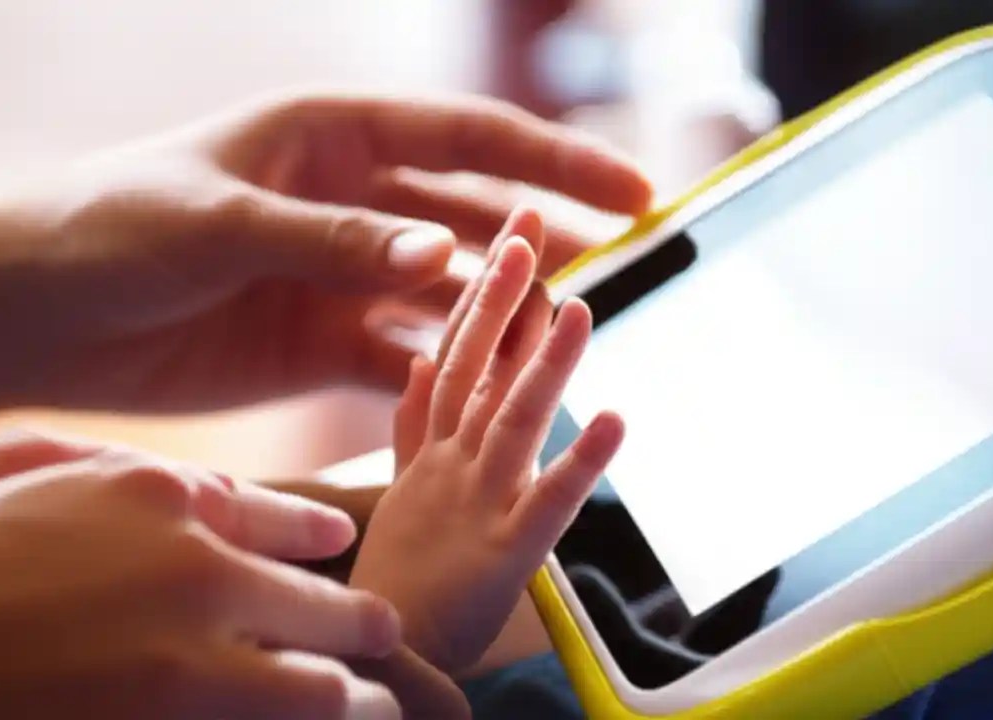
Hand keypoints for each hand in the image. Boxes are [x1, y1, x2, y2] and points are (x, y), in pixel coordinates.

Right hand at [0, 446, 403, 718]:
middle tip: (386, 646)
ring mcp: (185, 665)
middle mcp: (191, 569)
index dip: (325, 551)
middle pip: (332, 610)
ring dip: (353, 704)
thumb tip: (228, 503)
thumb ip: (139, 484)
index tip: (342, 562)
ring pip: (326, 693)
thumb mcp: (31, 480)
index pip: (290, 525)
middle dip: (363, 633)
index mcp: (160, 495)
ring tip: (371, 714)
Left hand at [20, 92, 649, 411]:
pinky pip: (403, 357)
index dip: (557, 164)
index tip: (636, 193)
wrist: (35, 313)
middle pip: (476, 219)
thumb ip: (333, 238)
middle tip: (624, 273)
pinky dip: (447, 373)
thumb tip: (448, 252)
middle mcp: (350, 202)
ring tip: (566, 343)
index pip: (469, 140)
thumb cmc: (108, 232)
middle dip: (549, 243)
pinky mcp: (317, 345)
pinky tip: (491, 393)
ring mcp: (339, 276)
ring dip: (504, 317)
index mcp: (332, 137)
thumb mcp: (219, 221)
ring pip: (448, 296)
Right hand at [350, 211, 623, 672]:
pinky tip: (614, 420)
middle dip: (504, 296)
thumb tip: (420, 365)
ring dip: (545, 363)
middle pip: (477, 368)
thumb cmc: (399, 576)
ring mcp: (475, 505)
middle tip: (529, 230)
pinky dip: (580, 462)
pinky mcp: (503, 555)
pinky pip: (547, 503)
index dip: (482, 292)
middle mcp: (450, 463)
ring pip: (511, 420)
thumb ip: (412, 426)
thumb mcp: (399, 489)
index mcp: (432, 448)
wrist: (378, 658)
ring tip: (578, 307)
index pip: (457, 353)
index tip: (509, 236)